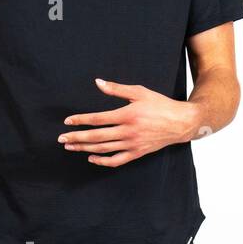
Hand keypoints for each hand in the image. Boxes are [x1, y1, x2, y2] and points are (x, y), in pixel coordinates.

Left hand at [57, 78, 205, 167]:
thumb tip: (98, 82)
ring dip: (85, 149)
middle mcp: (128, 132)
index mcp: (127, 115)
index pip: (97, 119)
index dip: (80, 120)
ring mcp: (132, 144)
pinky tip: (91, 157)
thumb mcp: (139, 92)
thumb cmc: (160, 104)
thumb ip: (117, 89)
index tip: (68, 122)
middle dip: (77, 138)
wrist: (180, 123)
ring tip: (71, 147)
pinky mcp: (137, 153)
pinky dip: (102, 161)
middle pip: (96, 137)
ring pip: (103, 149)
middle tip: (62, 138)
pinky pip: (116, 160)